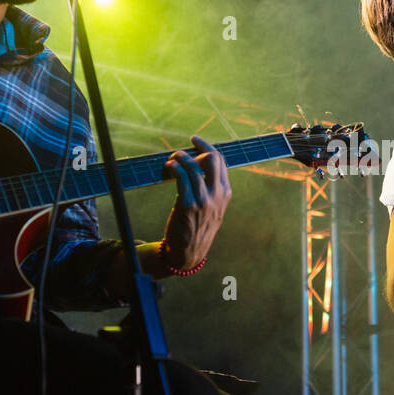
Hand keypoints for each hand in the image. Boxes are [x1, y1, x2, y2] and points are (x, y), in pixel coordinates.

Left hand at [159, 135, 230, 271]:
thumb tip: (201, 165)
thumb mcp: (214, 208)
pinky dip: (173, 167)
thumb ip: (212, 189)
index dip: (207, 147)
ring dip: (180, 157)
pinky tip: (168, 168)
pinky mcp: (188, 205)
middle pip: (212, 159)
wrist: (189, 252)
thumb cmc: (198, 228)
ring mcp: (203, 200)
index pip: (221, 161)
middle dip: (198, 147)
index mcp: (225, 193)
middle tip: (185, 147)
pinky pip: (181, 177)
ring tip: (172, 158)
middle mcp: (217, 195)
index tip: (195, 142)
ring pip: (193, 166)